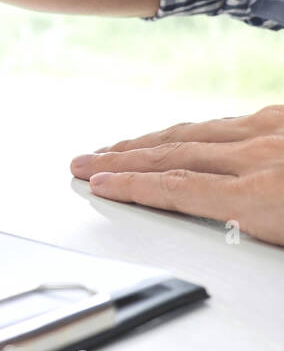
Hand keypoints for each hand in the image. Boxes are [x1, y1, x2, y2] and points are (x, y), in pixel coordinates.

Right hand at [70, 105, 283, 244]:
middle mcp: (261, 154)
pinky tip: (179, 134)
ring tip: (116, 148)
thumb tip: (221, 229)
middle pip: (173, 155)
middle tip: (86, 163)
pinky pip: (225, 121)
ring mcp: (272, 129)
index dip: (131, 186)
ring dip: (146, 141)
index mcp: (265, 194)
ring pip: (193, 132)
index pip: (177, 188)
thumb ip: (251, 229)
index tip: (99, 186)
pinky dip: (191, 130)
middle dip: (121, 160)